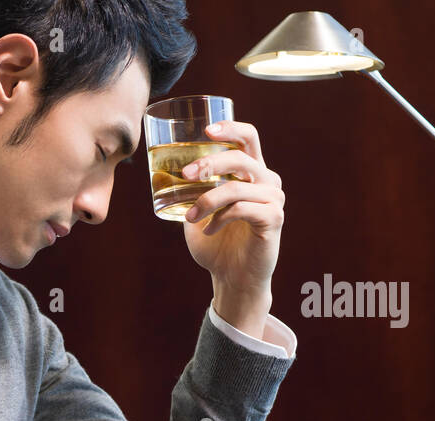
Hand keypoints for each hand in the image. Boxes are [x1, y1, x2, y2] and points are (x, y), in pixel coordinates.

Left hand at [181, 120, 283, 304]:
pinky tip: (208, 231)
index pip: (248, 138)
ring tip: (190, 218)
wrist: (231, 278)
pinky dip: (220, 219)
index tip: (206, 131)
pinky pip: (242, 209)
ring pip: (236, 187)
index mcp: (251, 172)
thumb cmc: (215, 244)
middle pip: (240, 157)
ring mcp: (273, 199)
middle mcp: (266, 181)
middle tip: (185, 175)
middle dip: (209, 163)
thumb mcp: (197, 212)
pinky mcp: (273, 219)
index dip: (230, 128)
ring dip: (207, 201)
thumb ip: (188, 192)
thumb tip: (160, 174)